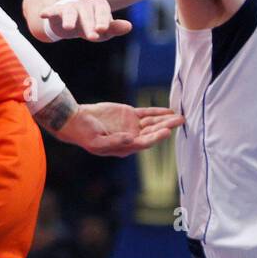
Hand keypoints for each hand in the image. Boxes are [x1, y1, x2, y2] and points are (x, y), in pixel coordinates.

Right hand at [40, 0, 131, 41]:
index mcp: (98, 6)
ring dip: (70, 19)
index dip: (102, 18)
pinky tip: (43, 14)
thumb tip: (129, 26)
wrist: (70, 22)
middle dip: (89, 24)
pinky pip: (52, 10)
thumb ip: (114, 28)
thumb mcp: (103, 30)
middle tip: (93, 36)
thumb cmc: (91, 26)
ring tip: (69, 27)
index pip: (102, 9)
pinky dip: (48, 11)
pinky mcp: (56, 11)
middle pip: (87, 11)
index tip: (103, 29)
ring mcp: (70, 6)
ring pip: (70, 10)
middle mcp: (84, 3)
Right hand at [56, 103, 183, 156]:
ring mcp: (132, 126)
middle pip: (153, 132)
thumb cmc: (84, 134)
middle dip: (167, 126)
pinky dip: (157, 112)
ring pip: (153, 123)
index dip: (156, 137)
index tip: (167, 132)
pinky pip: (147, 113)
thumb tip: (131, 140)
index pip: (145, 142)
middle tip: (180, 121)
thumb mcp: (97, 142)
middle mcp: (132, 137)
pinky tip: (169, 111)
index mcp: (125, 146)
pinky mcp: (129, 115)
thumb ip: (115, 142)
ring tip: (179, 116)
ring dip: (165, 119)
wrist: (76, 120)